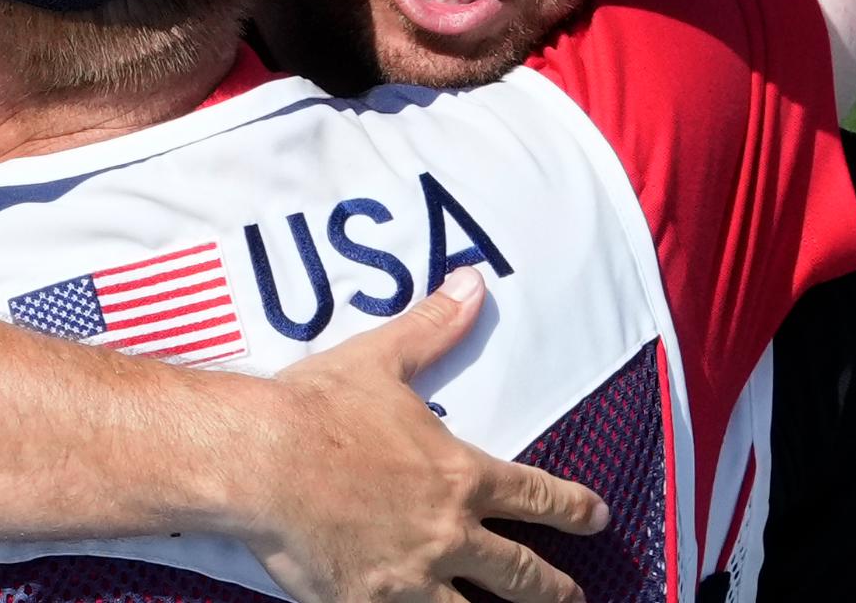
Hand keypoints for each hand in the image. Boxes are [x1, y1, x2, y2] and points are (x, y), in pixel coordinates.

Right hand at [245, 268, 604, 602]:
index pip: (536, 495)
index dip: (574, 508)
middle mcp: (448, 533)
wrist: (258, 460)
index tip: (597, 516)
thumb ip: (434, 327)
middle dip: (555, 588)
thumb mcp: (381, 359)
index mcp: (459, 475)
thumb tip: (473, 283)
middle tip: (573, 596)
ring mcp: (412, 577)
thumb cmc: (316, 409)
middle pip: (522, 573)